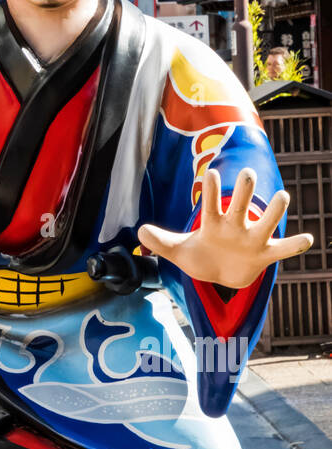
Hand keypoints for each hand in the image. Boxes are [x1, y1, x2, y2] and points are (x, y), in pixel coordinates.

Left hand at [137, 167, 312, 289]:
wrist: (222, 275)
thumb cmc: (202, 257)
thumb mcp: (179, 252)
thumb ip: (161, 242)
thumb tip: (139, 233)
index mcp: (213, 223)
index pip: (211, 204)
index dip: (212, 190)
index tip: (211, 173)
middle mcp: (235, 226)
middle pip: (242, 204)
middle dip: (245, 190)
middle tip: (248, 173)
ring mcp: (252, 239)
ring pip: (266, 221)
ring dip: (274, 212)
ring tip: (282, 197)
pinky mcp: (264, 254)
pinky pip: (282, 249)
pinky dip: (295, 245)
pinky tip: (308, 238)